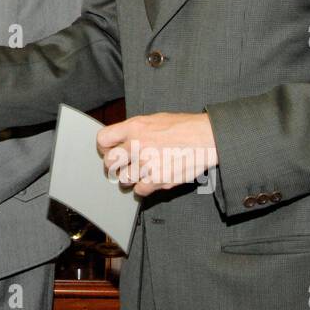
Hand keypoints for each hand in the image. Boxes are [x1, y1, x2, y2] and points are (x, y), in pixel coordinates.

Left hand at [95, 112, 217, 196]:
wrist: (206, 138)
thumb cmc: (184, 127)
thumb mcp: (154, 119)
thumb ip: (135, 129)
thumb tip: (121, 138)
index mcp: (134, 127)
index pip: (103, 139)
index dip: (105, 147)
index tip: (110, 151)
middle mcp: (137, 145)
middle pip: (109, 162)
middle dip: (114, 165)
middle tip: (122, 166)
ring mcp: (146, 164)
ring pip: (123, 179)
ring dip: (129, 178)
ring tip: (139, 173)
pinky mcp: (157, 179)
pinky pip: (139, 190)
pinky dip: (143, 188)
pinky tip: (150, 180)